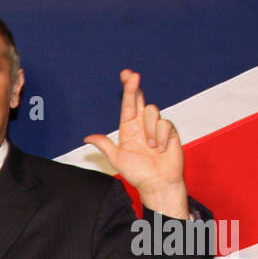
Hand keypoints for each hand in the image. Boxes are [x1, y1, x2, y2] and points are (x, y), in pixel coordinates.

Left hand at [83, 69, 189, 217]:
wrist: (157, 183)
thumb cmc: (138, 173)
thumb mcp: (117, 159)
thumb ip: (104, 145)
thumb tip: (87, 137)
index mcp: (129, 129)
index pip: (127, 105)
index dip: (127, 90)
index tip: (126, 75)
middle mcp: (142, 125)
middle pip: (139, 100)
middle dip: (134, 87)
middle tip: (132, 75)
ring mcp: (156, 127)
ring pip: (151, 112)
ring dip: (149, 130)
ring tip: (151, 148)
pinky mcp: (170, 131)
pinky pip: (165, 124)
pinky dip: (161, 138)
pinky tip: (161, 149)